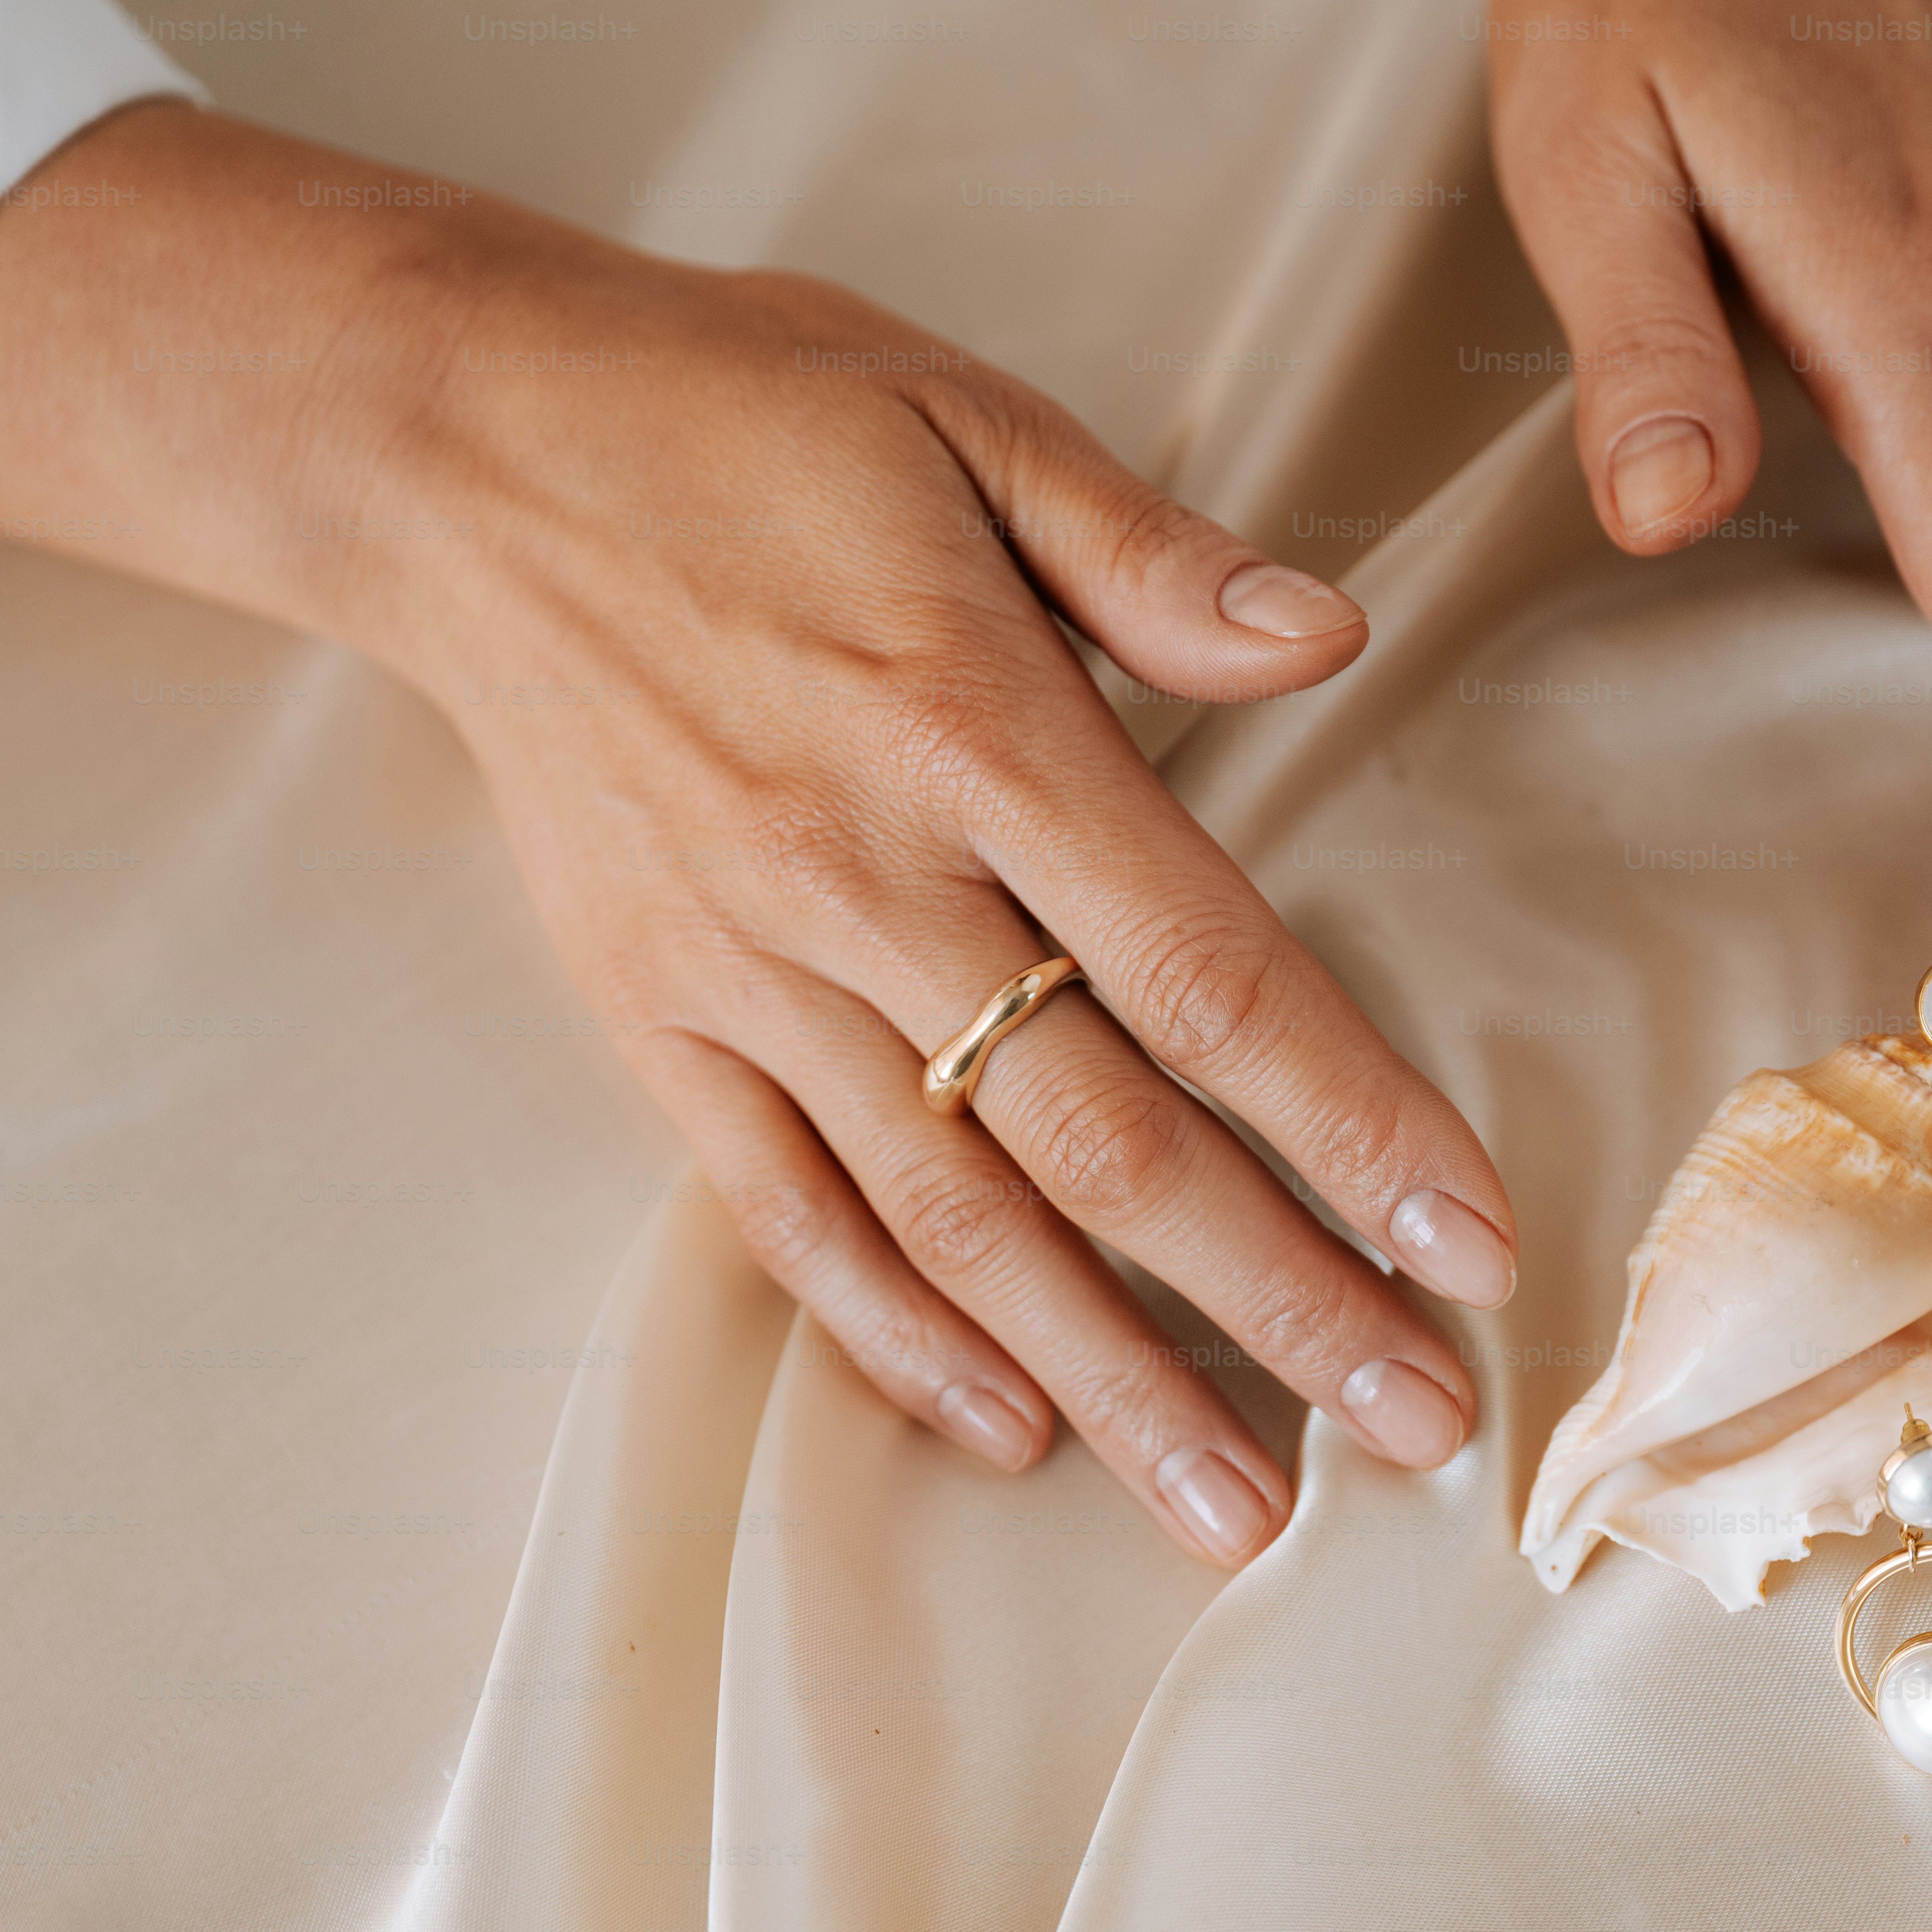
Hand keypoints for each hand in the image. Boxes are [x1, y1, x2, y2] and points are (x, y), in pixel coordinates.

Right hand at [0, 104, 1515, 1565]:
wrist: (459, 450)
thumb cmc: (739, 419)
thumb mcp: (965, 419)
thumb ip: (1150, 557)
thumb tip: (1330, 635)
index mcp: (974, 730)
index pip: (1210, 980)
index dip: (1356, 1129)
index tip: (1472, 1249)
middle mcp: (864, 880)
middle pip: (1108, 1143)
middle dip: (1277, 1301)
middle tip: (1416, 1430)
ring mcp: (748, 968)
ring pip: (957, 1219)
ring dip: (1109, 1378)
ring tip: (1234, 1512)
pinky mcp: (653, 1013)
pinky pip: (783, 1208)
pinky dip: (892, 1331)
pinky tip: (1004, 1430)